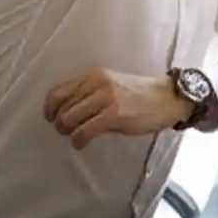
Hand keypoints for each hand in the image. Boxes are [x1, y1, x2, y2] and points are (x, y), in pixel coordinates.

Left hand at [43, 67, 192, 149]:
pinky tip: (81, 143)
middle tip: (67, 130)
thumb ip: (88, 91)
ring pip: (69, 119)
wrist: (168, 98)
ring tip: (75, 135)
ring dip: (68, 132)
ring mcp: (106, 98)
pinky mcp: (114, 115)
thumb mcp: (110, 84)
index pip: (57, 90)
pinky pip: (83, 131)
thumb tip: (64, 110)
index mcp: (93, 74)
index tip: (52, 117)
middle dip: (60, 122)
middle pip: (61, 107)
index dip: (50, 107)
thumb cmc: (139, 94)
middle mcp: (97, 83)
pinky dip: (78, 140)